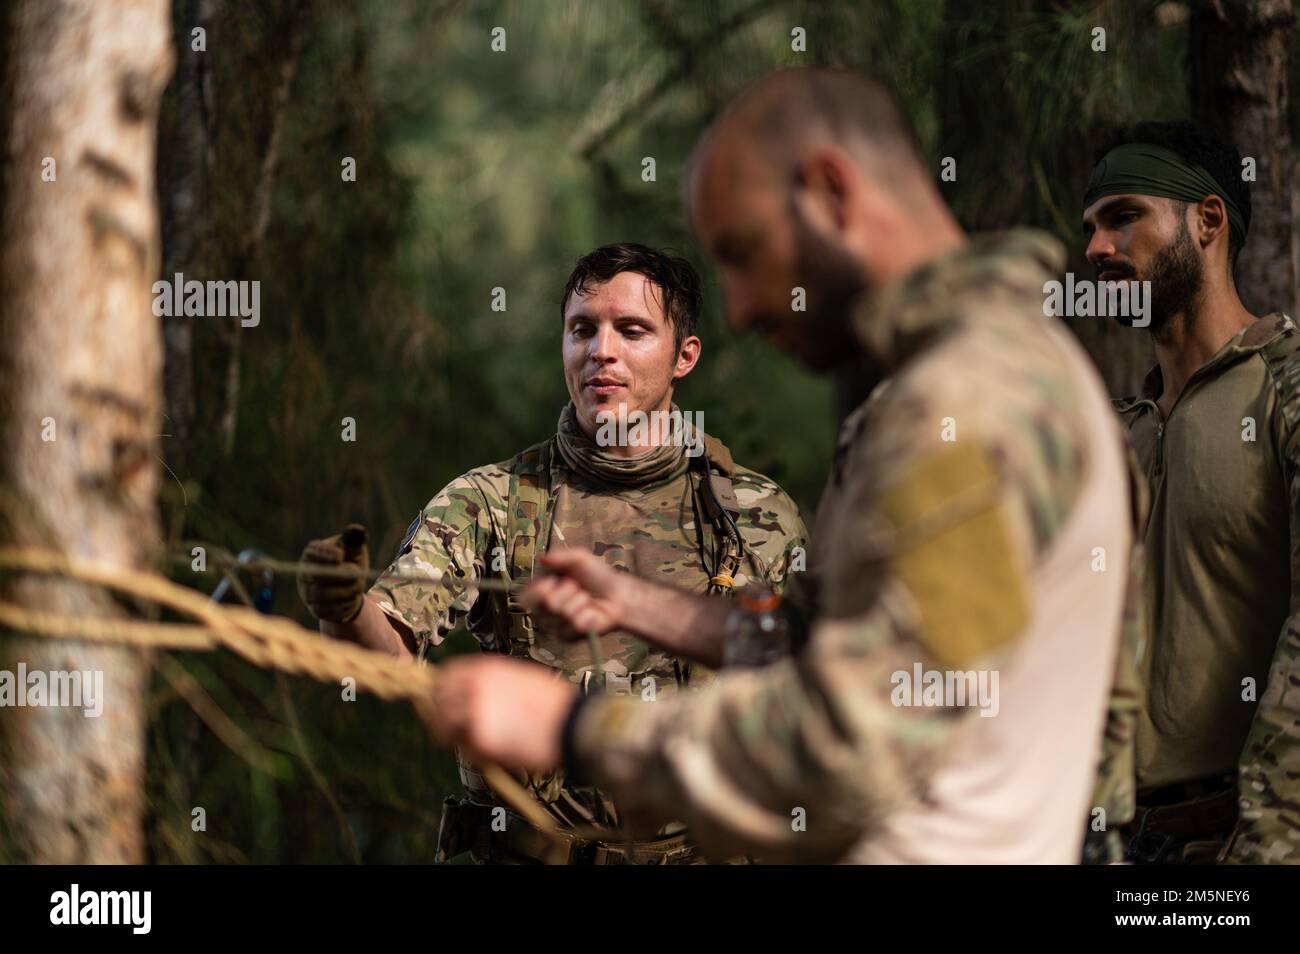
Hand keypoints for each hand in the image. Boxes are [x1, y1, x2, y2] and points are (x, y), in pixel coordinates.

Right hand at [297, 523, 368, 622]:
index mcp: (313, 553)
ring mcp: (307, 592)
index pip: (312, 551)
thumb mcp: (354, 551)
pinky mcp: (315, 609)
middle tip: (358, 575)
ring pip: (321, 594)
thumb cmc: (351, 563)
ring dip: (344, 591)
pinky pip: (326, 610)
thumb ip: (354, 543)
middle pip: (315, 575)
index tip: (340, 556)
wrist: (351, 588)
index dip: (324, 554)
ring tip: (359, 585)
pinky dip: (343, 605)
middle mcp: (305, 572)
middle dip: (339, 576)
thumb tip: (357, 530)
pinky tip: (352, 598)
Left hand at [422, 656, 575, 773]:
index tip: (443, 701)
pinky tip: (496, 753)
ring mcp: (474, 711)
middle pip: (437, 701)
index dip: (441, 690)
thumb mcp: (520, 677)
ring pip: (444, 727)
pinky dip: (476, 754)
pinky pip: (465, 749)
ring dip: (455, 737)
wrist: (570, 723)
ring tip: (476, 743)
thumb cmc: (553, 704)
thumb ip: (491, 683)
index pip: (445, 674)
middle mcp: (474, 686)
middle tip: (452, 729)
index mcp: (485, 668)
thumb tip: (470, 693)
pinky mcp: (479, 737)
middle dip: (441, 716)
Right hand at [519, 549, 630, 637]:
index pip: (525, 596)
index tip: (554, 581)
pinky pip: (575, 625)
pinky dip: (588, 615)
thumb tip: (542, 558)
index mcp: (539, 590)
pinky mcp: (568, 638)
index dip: (541, 588)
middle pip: (547, 605)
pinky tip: (591, 612)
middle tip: (577, 588)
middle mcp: (543, 610)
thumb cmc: (597, 576)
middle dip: (568, 592)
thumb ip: (560, 556)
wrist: (618, 595)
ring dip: (580, 602)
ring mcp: (555, 626)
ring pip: (563, 614)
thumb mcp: (579, 558)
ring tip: (585, 599)